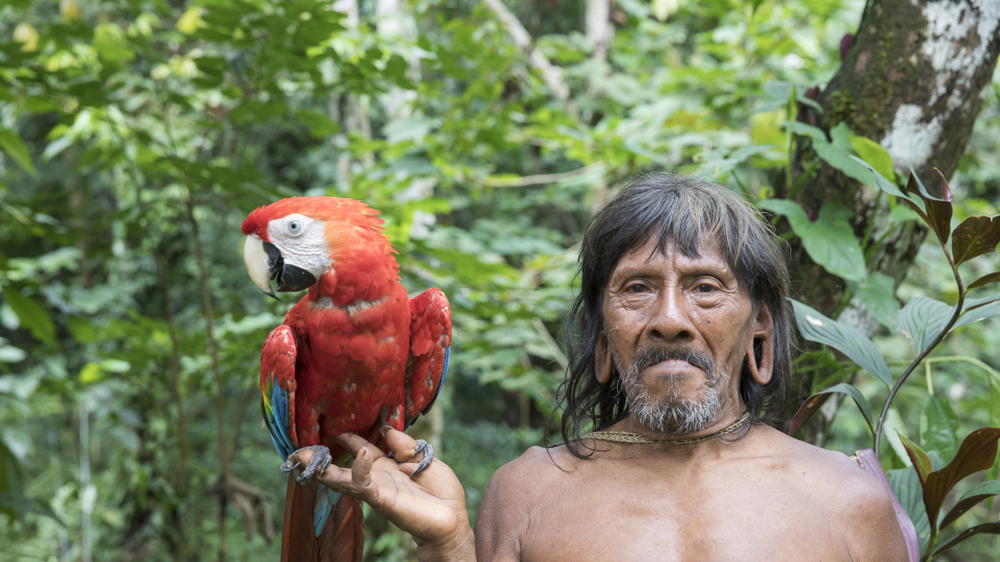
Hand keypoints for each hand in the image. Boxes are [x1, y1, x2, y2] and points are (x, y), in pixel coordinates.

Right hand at [295, 429, 475, 560]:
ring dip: (324, 469)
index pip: (360, 447)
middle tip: (298, 449)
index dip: (346, 437)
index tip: (331, 425)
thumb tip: (386, 428)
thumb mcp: (424, 457)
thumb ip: (404, 444)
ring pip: (342, 479)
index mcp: (386, 464)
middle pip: (340, 466)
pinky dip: (360, 471)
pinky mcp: (382, 501)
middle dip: (318, 459)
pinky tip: (361, 456)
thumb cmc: (440, 490)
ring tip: (306, 454)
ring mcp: (376, 490)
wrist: (452, 518)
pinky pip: (365, 486)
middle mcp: (376, 477)